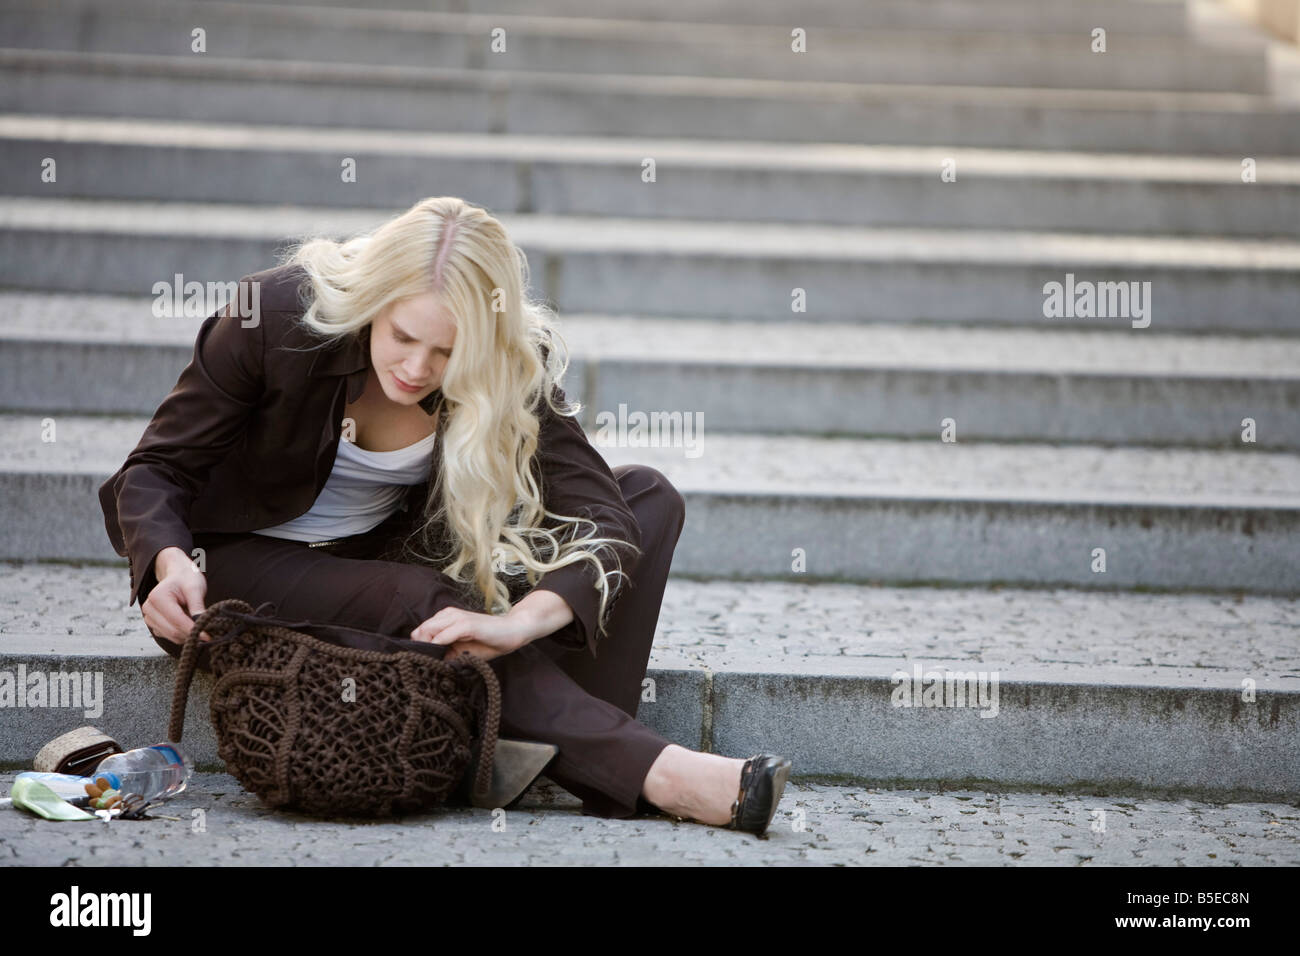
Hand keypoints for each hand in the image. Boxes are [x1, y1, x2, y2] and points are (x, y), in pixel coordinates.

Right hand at [142, 548, 210, 645]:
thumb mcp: (195, 588)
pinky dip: (182, 634)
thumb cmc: (186, 579)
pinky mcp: (154, 625)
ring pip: (172, 636)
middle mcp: (149, 609)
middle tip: (208, 631)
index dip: (193, 630)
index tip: (208, 636)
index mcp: (157, 597)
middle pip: (172, 631)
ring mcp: (150, 618)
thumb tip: (202, 625)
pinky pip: (170, 637)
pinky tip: (189, 622)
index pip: (177, 620)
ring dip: (187, 634)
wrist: (178, 576)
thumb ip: (197, 606)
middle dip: (191, 633)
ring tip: (197, 621)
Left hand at [409, 607, 528, 661]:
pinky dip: (439, 645)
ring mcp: (457, 618)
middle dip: (420, 648)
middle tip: (427, 663)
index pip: (421, 631)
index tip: (424, 661)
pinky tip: (443, 655)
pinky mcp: (467, 624)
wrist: (513, 631)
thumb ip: (446, 653)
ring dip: (428, 646)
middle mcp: (449, 615)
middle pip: (420, 630)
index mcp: (446, 618)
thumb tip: (428, 663)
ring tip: (435, 660)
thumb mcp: (462, 650)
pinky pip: (444, 635)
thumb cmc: (488, 641)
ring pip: (428, 630)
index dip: (419, 647)